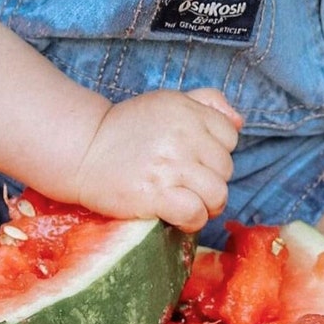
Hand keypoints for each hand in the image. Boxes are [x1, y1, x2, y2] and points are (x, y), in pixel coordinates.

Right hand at [73, 88, 241, 231]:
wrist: (83, 149)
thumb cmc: (127, 128)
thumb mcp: (167, 102)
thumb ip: (206, 102)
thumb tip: (239, 120)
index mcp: (186, 110)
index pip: (230, 135)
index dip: (216, 151)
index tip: (196, 158)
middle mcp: (182, 134)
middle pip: (226, 168)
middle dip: (211, 180)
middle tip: (188, 183)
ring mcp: (169, 165)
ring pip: (217, 194)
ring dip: (206, 204)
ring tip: (187, 201)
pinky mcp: (155, 194)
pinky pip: (195, 213)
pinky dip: (191, 220)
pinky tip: (176, 215)